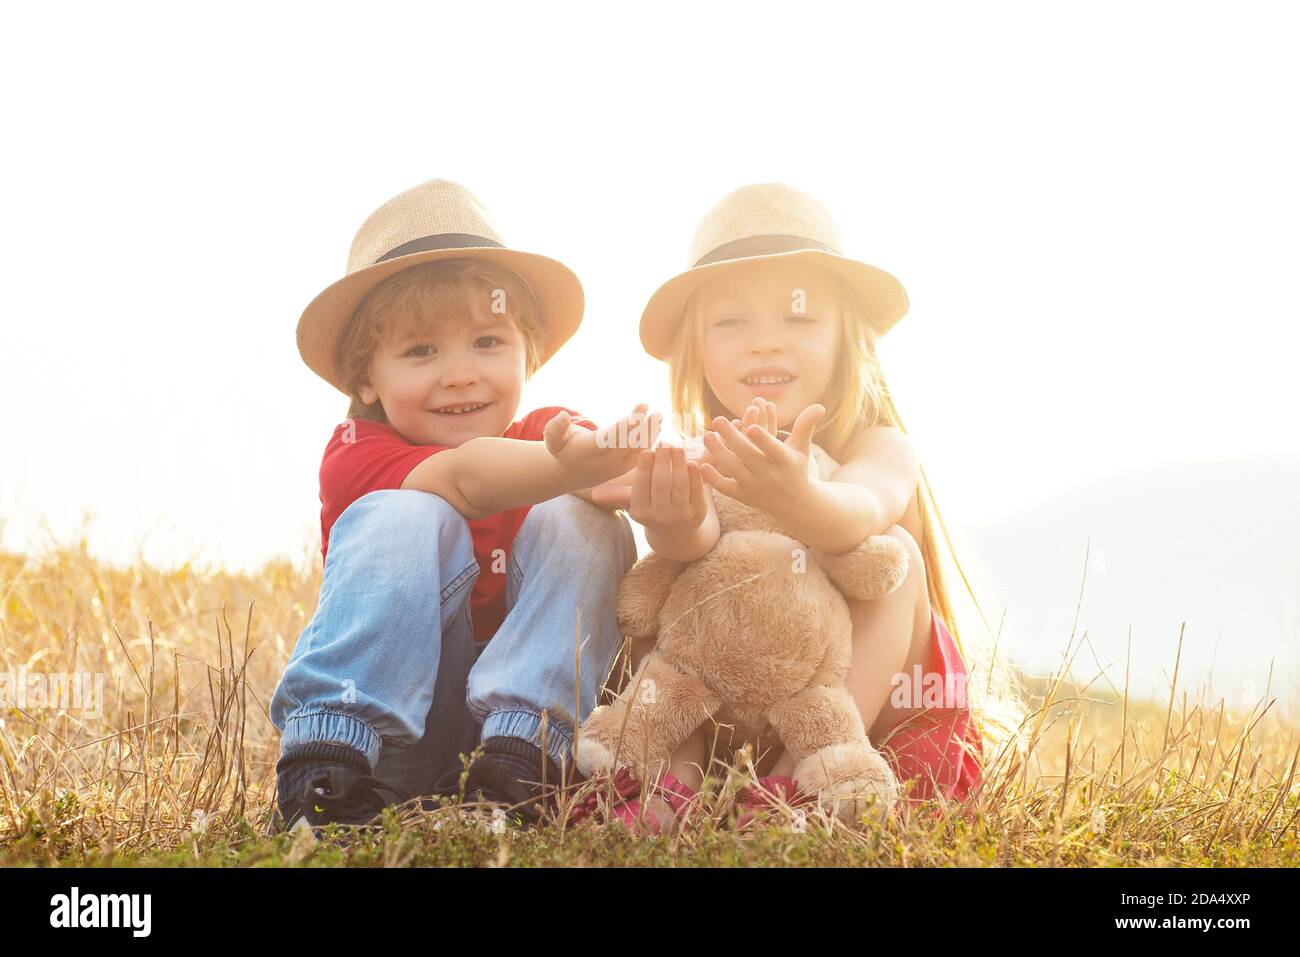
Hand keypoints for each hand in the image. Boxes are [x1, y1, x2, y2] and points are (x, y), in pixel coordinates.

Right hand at [545, 403, 659, 488]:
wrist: (570, 475)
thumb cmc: (562, 450)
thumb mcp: (553, 440)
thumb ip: (555, 428)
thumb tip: (562, 415)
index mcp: (589, 453)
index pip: (609, 440)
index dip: (623, 428)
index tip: (635, 415)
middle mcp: (607, 463)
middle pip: (627, 443)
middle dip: (639, 425)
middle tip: (647, 406)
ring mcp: (619, 467)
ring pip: (638, 448)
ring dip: (650, 431)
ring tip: (659, 414)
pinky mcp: (627, 468)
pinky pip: (643, 453)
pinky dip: (652, 438)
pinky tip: (659, 423)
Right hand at [626, 445, 707, 541]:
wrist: (676, 534)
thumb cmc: (651, 509)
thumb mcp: (634, 503)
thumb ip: (617, 494)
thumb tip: (593, 493)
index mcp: (641, 513)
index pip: (641, 486)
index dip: (645, 467)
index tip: (647, 450)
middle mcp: (660, 517)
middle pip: (661, 484)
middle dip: (662, 461)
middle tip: (663, 442)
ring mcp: (680, 516)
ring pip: (679, 485)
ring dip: (678, 463)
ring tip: (676, 447)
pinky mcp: (698, 513)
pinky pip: (696, 490)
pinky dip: (694, 475)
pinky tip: (691, 461)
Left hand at [699, 401, 824, 512]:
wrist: (794, 504)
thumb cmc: (796, 468)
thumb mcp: (802, 448)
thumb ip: (805, 425)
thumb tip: (819, 405)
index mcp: (784, 461)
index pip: (773, 449)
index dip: (763, 439)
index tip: (751, 426)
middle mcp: (770, 475)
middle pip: (748, 456)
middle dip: (732, 438)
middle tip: (717, 420)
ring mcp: (755, 487)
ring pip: (734, 470)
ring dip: (718, 454)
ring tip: (706, 436)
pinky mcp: (744, 496)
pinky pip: (726, 488)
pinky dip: (713, 479)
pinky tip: (701, 465)